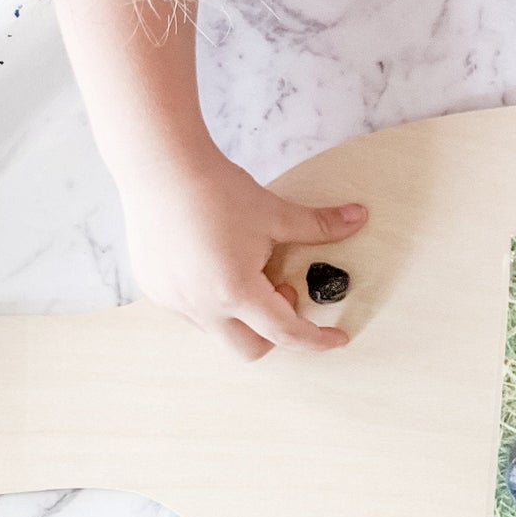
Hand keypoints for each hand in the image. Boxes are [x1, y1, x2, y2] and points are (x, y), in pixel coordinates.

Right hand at [121, 154, 366, 360]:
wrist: (161, 167)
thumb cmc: (218, 191)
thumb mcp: (276, 214)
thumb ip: (320, 226)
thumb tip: (360, 218)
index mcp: (236, 292)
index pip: (286, 333)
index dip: (317, 339)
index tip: (337, 339)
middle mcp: (201, 307)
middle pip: (250, 349)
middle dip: (275, 333)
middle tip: (282, 287)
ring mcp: (173, 301)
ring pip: (219, 331)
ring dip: (243, 314)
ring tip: (246, 267)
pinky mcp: (155, 289)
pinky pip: (192, 312)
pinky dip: (214, 301)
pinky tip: (216, 262)